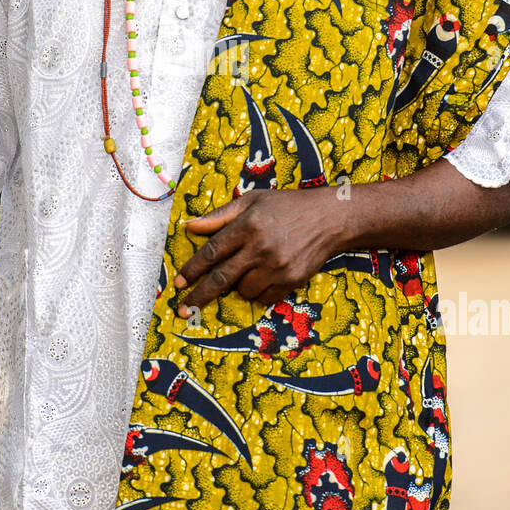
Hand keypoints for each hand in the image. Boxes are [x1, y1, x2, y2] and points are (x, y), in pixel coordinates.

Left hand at [173, 190, 337, 314]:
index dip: (192, 269)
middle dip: (199, 296)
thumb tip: (190, 227)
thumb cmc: (287, 206)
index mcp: (247, 226)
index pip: (212, 251)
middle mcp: (260, 248)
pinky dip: (258, 292)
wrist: (330, 218)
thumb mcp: (252, 201)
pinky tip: (264, 277)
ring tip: (249, 269)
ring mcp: (277, 267)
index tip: (179, 282)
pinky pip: (264, 298)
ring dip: (238, 286)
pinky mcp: (292, 280)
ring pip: (243, 291)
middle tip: (183, 308)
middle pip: (221, 278)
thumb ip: (220, 216)